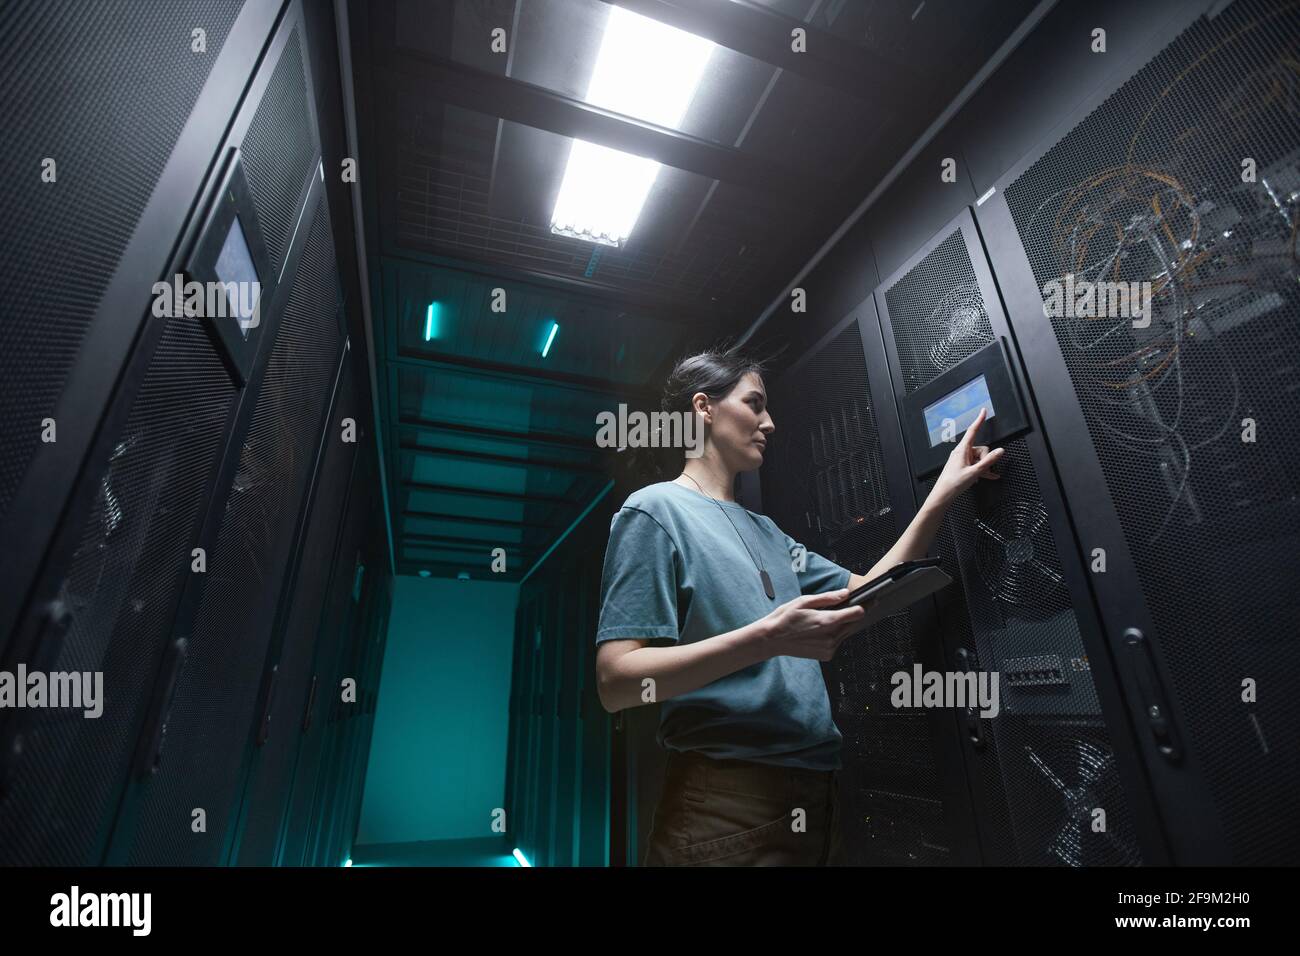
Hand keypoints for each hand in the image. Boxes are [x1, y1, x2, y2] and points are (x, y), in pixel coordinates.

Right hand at [757, 589, 873, 661]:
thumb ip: (827, 598)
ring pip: (846, 633)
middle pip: (854, 624)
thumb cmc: (785, 619)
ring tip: (834, 616)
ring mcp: (829, 648)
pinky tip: (825, 629)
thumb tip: (845, 594)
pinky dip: (836, 635)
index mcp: (826, 621)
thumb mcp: (804, 601)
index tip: (871, 600)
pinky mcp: (827, 655)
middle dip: (856, 614)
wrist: (772, 640)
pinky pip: (838, 642)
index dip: (865, 605)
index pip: (856, 613)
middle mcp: (831, 637)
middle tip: (859, 604)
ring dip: (844, 625)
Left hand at [930, 407, 1003, 507]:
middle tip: (981, 471)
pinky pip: (975, 464)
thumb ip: (989, 461)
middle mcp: (962, 452)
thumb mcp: (975, 472)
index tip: (983, 410)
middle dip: (985, 459)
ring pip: (979, 458)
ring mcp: (962, 459)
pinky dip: (981, 470)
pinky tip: (988, 477)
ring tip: (981, 477)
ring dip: (983, 467)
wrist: (943, 495)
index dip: (979, 420)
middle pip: (981, 449)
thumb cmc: (954, 483)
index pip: (973, 431)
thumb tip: (1000, 451)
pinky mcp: (962, 466)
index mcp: (962, 450)